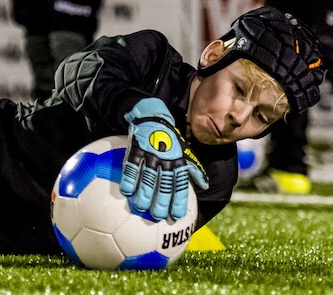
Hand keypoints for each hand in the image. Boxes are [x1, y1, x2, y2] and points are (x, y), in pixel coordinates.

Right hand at [119, 98, 208, 219]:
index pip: (180, 184)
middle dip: (161, 201)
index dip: (179, 200)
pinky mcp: (137, 147)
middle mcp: (166, 158)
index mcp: (178, 161)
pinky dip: (130, 178)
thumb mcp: (185, 152)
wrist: (154, 117)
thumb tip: (205, 186)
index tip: (176, 216)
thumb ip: (193, 170)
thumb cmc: (170, 139)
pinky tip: (127, 191)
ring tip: (141, 207)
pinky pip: (133, 166)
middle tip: (157, 215)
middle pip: (164, 183)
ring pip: (148, 176)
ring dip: (144, 193)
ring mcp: (151, 153)